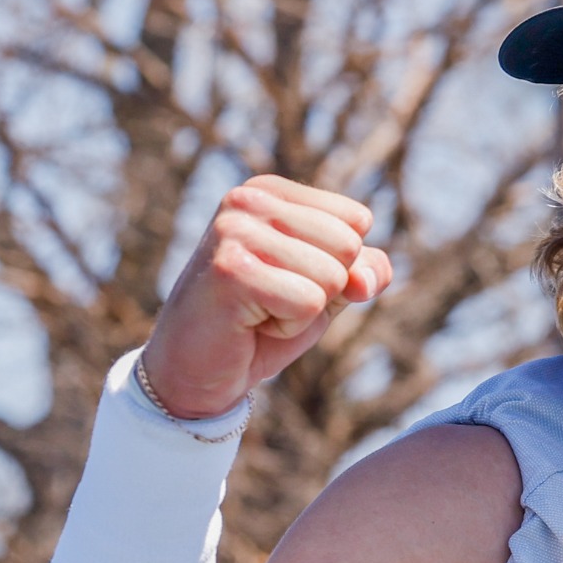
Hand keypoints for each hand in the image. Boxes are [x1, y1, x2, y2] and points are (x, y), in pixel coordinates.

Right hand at [142, 175, 391, 418]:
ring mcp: (235, 231)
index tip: (286, 279)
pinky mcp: (231, 270)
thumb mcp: (325, 291)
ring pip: (331, 276)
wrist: (195, 371)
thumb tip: (366, 279)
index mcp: (270, 191)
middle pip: (348, 245)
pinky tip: (249, 323)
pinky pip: (309, 303)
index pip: (357, 220)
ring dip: (303, 310)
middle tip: (270, 300)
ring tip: (258, 311)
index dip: (338, 266)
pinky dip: (288, 326)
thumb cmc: (260, 325)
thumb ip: (364, 272)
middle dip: (322, 288)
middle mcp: (248, 199)